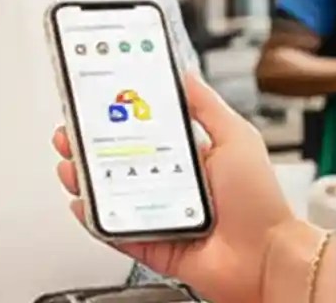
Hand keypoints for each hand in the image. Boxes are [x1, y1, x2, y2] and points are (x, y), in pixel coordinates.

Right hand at [53, 72, 301, 302]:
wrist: (264, 258)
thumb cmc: (259, 201)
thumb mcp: (237, 137)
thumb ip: (208, 108)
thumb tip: (186, 76)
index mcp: (191, 159)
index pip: (146, 132)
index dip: (119, 118)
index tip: (98, 103)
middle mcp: (172, 186)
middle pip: (120, 162)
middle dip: (91, 146)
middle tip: (72, 132)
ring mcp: (160, 215)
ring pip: (111, 195)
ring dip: (86, 178)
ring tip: (70, 162)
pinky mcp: (152, 244)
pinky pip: (115, 231)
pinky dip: (95, 219)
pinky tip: (82, 203)